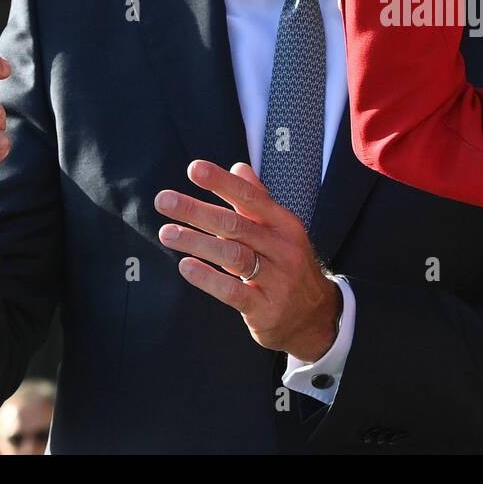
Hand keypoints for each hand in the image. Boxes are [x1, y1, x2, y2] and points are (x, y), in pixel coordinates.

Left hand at [155, 160, 342, 361]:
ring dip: (196, 242)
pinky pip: (232, 291)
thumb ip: (258, 200)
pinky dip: (207, 278)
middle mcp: (283, 249)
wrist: (318, 317)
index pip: (251, 198)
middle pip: (236, 225)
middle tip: (164, 201)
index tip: (195, 169)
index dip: (223, 182)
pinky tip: (186, 267)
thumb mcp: (281, 231)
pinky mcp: (266, 309)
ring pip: (232, 256)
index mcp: (285, 225)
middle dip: (197, 211)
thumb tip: (238, 167)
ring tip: (167, 233)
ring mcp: (276, 280)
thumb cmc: (289, 266)